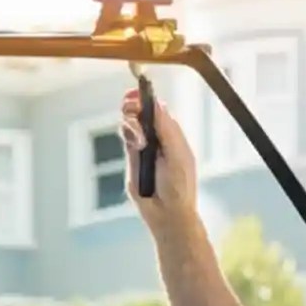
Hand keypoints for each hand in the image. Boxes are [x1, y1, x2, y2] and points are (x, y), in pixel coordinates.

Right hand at [120, 89, 198, 231]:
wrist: (167, 214)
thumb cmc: (179, 186)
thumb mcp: (178, 155)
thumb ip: (167, 130)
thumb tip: (157, 104)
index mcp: (173, 134)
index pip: (157, 109)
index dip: (147, 98)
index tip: (137, 92)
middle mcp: (157, 138)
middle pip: (140, 112)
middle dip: (133, 105)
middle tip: (129, 106)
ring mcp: (143, 148)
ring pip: (130, 123)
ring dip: (130, 122)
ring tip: (139, 138)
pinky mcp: (131, 159)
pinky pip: (125, 138)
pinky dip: (127, 134)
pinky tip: (135, 143)